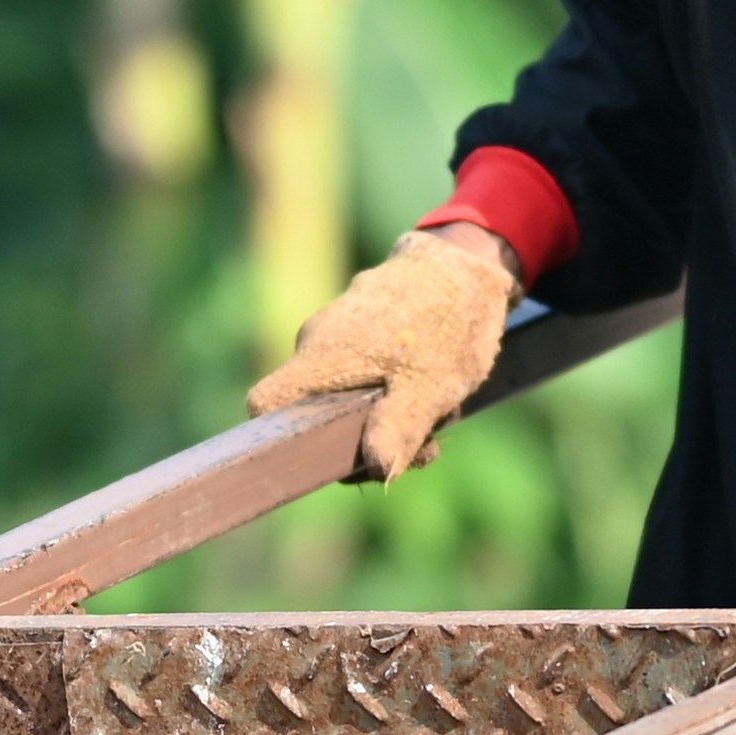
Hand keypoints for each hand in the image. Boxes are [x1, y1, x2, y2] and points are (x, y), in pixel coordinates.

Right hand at [249, 225, 522, 479]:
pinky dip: (398, 390)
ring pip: (348, 396)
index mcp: (320, 355)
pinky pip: (365, 373)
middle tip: (425, 445)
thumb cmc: (447, 324)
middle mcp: (317, 340)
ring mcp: (337, 330)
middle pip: (318, 413)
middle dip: (368, 439)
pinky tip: (437, 385)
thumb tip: (375, 471)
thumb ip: (397, 430)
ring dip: (391, 416)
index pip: (265, 403)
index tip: (337, 456)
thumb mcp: (429, 388)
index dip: (284, 438)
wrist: (471, 262)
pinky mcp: (361, 325)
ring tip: (440, 408)